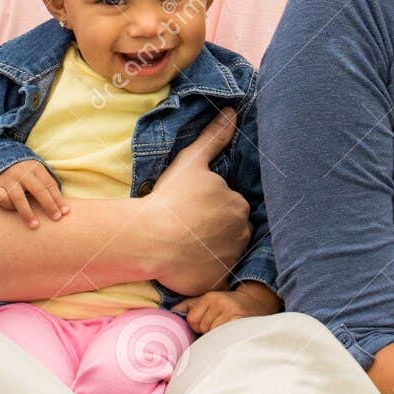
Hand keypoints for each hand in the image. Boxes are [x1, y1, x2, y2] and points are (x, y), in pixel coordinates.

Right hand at [0, 160, 66, 227]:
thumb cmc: (23, 172)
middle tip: (56, 218)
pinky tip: (14, 211)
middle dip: (49, 205)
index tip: (65, 212)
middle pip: (38, 189)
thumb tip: (61, 206)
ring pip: (19, 197)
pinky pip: (3, 199)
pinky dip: (8, 206)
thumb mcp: (35, 172)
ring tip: (35, 225)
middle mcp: (21, 172)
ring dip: (28, 213)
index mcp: (35, 167)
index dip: (58, 199)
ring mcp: (7, 179)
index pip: (49, 184)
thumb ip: (46, 184)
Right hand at [143, 110, 250, 295]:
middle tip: (186, 225)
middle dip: (214, 227)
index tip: (191, 207)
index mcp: (239, 204)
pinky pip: (214, 274)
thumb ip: (214, 138)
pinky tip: (187, 263)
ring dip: (210, 248)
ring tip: (184, 243)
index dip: (210, 205)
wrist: (151, 238)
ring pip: (224, 251)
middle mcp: (242, 233)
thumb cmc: (171, 198)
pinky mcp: (217, 281)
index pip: (230, 205)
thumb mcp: (192, 162)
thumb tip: (234, 112)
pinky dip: (205, 270)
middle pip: (231, 228)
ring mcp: (231, 259)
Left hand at [174, 282, 281, 334]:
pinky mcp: (239, 322)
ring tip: (227, 328)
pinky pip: (222, 337)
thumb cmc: (228, 306)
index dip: (199, 325)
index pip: (192, 319)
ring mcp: (230, 312)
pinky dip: (226, 339)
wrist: (256, 304)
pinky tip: (232, 333)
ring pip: (212, 334)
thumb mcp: (209, 301)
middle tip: (222, 324)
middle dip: (209, 331)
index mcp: (210, 297)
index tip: (211, 321)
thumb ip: (190, 305)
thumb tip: (171, 310)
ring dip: (218, 335)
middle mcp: (220, 302)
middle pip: (201, 327)